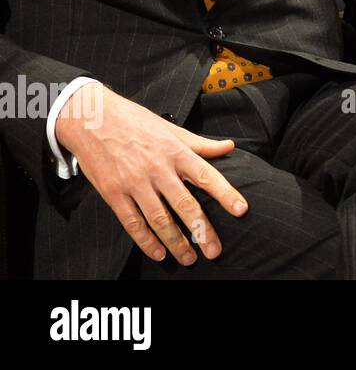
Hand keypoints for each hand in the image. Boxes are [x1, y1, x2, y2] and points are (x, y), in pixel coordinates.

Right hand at [54, 84, 247, 266]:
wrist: (92, 119)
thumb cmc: (136, 122)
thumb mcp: (172, 128)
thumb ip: (200, 143)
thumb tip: (229, 147)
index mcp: (176, 152)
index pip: (207, 175)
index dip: (226, 193)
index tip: (241, 210)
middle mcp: (158, 169)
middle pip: (185, 205)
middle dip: (202, 231)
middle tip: (214, 251)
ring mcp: (135, 183)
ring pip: (160, 219)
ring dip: (176, 242)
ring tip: (188, 258)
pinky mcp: (114, 194)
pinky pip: (132, 223)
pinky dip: (146, 241)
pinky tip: (158, 253)